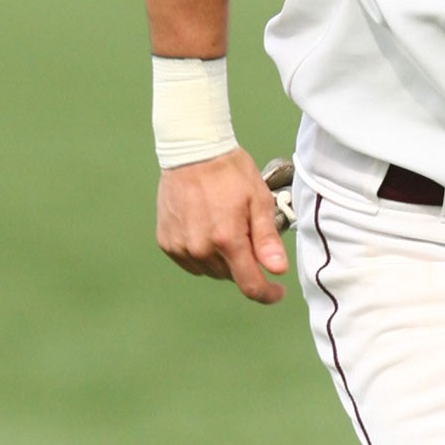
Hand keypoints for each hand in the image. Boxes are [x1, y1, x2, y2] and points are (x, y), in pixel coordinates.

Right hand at [155, 147, 289, 303]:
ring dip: (223, 260)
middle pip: (230, 276)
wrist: (192, 151)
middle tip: (247, 232)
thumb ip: (267, 239)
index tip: (277, 292)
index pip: (249, 284)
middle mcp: (200, 248)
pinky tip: (206, 229)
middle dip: (244, 263)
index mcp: (227, 238)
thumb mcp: (258, 199)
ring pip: (210, 271)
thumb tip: (277, 270)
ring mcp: (180, 246)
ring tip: (225, 226)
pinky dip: (202, 253)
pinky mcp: (166, 242)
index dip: (267, 294)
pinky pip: (190, 262)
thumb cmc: (229, 172)